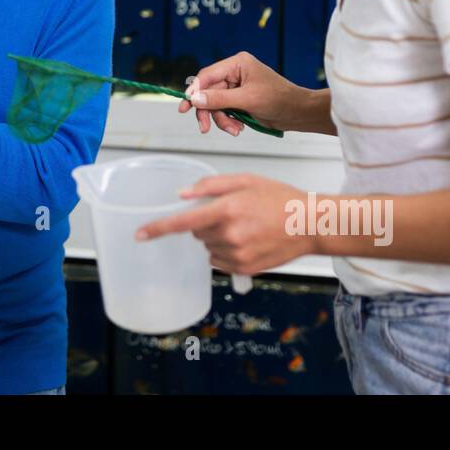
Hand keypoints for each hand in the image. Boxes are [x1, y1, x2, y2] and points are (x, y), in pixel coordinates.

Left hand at [136, 174, 314, 275]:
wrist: (309, 224)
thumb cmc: (279, 198)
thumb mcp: (245, 181)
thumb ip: (210, 186)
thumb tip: (182, 195)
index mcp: (226, 211)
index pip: (182, 222)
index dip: (158, 229)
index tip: (139, 235)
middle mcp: (229, 236)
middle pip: (196, 233)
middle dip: (204, 223)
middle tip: (229, 213)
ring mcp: (237, 255)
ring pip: (208, 247)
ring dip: (216, 237)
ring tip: (243, 227)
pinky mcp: (244, 269)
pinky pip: (220, 261)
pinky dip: (226, 251)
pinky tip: (246, 240)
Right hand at [179, 52, 297, 136]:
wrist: (297, 113)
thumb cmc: (279, 100)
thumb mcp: (247, 99)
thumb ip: (219, 99)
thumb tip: (194, 99)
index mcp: (237, 64)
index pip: (207, 75)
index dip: (194, 91)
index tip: (185, 106)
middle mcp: (235, 73)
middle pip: (208, 92)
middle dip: (209, 111)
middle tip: (203, 127)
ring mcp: (236, 88)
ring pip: (215, 105)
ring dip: (222, 120)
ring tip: (235, 130)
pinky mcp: (239, 101)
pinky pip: (224, 111)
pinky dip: (229, 122)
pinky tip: (239, 128)